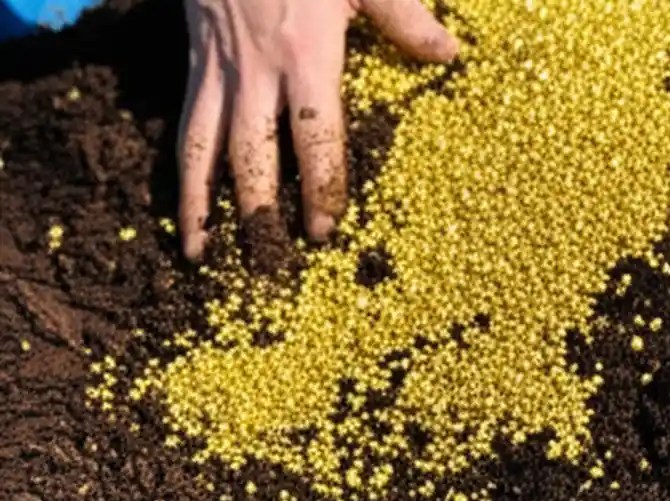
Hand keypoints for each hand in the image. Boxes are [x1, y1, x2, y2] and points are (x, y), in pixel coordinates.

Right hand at [178, 0, 458, 259]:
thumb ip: (403, 17)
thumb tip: (450, 54)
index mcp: (306, 54)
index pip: (316, 135)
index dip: (321, 185)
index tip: (326, 229)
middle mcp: (256, 72)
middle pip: (254, 155)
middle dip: (262, 213)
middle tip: (272, 267)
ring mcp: (218, 70)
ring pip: (204, 148)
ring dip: (202, 205)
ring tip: (202, 255)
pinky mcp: (193, 64)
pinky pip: (183, 125)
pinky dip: (179, 171)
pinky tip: (182, 206)